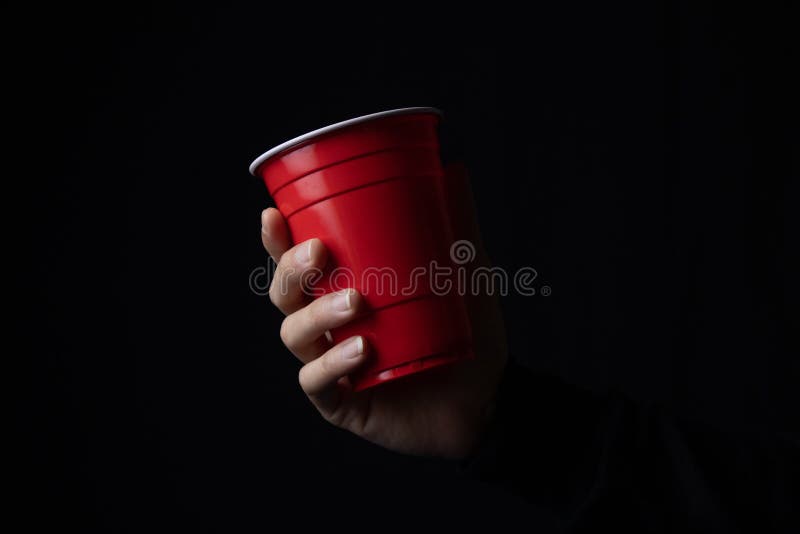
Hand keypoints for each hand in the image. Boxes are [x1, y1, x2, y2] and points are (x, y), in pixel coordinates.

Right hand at [259, 166, 506, 458]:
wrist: (490, 396)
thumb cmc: (468, 331)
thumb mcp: (464, 273)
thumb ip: (456, 227)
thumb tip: (456, 169)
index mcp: (345, 291)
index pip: (299, 264)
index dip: (277, 242)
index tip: (273, 215)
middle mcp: (331, 327)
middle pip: (285, 295)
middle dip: (291, 271)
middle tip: (319, 253)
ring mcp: (333, 365)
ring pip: (295, 334)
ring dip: (318, 315)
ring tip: (355, 303)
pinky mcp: (344, 402)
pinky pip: (318, 384)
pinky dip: (333, 365)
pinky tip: (360, 350)